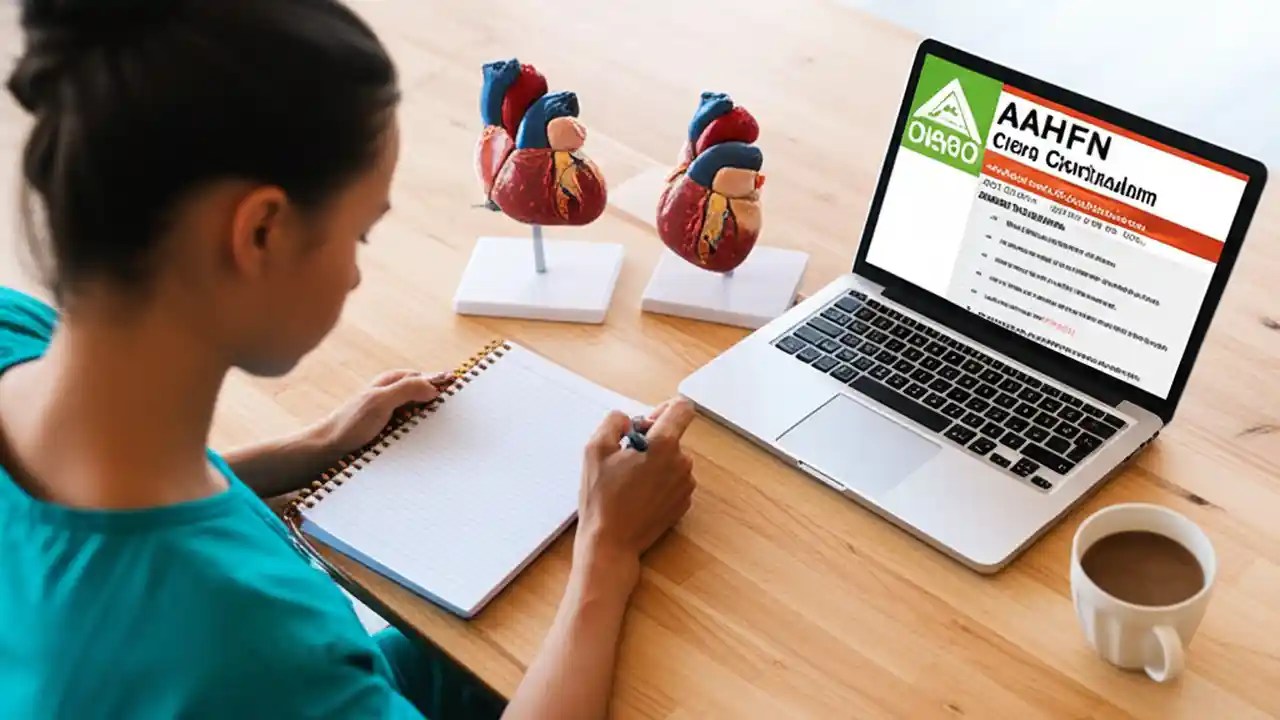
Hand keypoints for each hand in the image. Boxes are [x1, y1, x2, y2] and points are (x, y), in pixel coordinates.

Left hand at [310, 369, 454, 456]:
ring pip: (423, 415)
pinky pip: (416, 431)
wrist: (328, 450)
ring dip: (435, 423)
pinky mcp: (392, 433)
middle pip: (428, 396)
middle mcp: (395, 396)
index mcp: (393, 382)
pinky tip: (431, 445)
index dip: (446, 382)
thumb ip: (406, 389)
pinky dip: (425, 436)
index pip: (427, 378)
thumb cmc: (349, 423)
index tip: (465, 388)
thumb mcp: (379, 401)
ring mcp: (394, 415)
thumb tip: (435, 386)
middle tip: (464, 414)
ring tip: (452, 432)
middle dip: (444, 402)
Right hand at [575, 398, 696, 580]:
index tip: (648, 421)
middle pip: (672, 436)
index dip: (665, 408)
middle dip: (651, 440)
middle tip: (625, 457)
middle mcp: (681, 462)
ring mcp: (685, 485)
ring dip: (654, 462)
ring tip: (629, 480)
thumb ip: (614, 421)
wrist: (612, 543)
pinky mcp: (684, 503)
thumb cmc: (601, 498)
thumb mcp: (595, 449)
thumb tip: (628, 420)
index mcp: (663, 445)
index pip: (682, 409)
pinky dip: (659, 481)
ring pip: (672, 459)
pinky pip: (674, 480)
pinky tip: (638, 495)